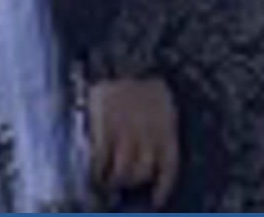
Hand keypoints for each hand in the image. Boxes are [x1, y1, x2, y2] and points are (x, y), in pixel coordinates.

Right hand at [88, 78, 179, 208]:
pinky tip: (95, 173)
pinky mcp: (103, 130)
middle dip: (133, 182)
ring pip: (122, 172)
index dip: (163, 188)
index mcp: (166, 127)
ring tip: (108, 181)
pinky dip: (96, 173)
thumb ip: (160, 132)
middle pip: (142, 173)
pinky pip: (100, 162)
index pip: (168, 167)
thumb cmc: (142, 85)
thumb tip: (154, 166)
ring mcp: (124, 132)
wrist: (119, 61)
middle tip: (124, 183)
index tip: (156, 201)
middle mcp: (148, 133)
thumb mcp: (162, 105)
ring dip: (114, 181)